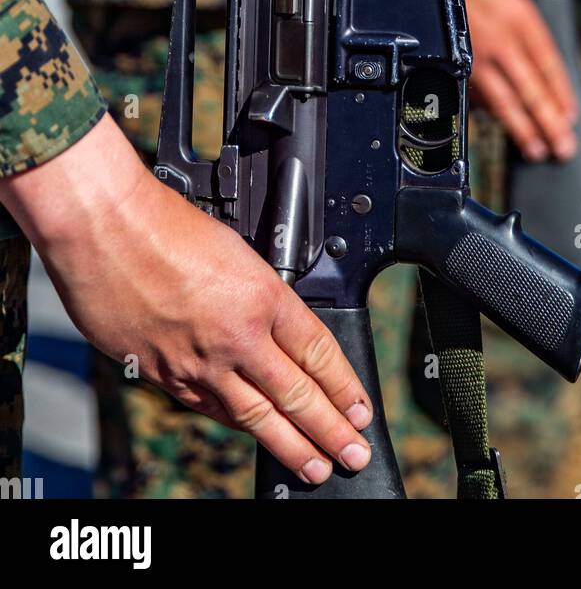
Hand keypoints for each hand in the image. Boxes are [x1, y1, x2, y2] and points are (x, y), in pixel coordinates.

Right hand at [0, 116, 373, 485]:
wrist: (108, 228)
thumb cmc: (168, 226)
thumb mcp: (238, 251)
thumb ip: (260, 295)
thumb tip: (278, 328)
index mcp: (263, 297)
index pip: (319, 353)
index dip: (345, 387)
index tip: (359, 409)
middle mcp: (237, 337)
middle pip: (296, 395)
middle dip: (330, 431)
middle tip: (353, 454)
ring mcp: (199, 362)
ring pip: (255, 416)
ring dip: (290, 446)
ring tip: (314, 466)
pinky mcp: (164, 375)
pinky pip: (209, 408)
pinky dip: (237, 425)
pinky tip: (254, 436)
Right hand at [458, 0, 577, 160]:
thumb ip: (519, 31)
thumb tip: (532, 68)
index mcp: (521, 17)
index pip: (550, 64)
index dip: (562, 93)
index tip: (571, 115)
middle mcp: (502, 37)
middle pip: (532, 89)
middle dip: (549, 122)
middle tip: (564, 146)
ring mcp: (475, 52)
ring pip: (503, 99)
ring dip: (522, 127)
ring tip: (537, 147)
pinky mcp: (453, 61)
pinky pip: (474, 92)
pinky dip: (488, 111)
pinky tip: (498, 124)